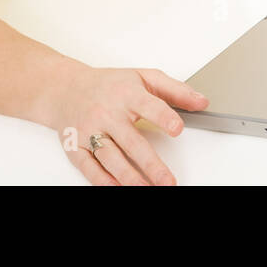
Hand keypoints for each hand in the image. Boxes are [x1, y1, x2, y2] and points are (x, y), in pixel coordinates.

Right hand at [50, 64, 208, 185]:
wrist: (65, 88)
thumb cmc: (109, 84)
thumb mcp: (143, 77)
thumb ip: (175, 90)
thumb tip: (202, 102)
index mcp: (126, 93)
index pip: (148, 105)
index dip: (163, 117)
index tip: (177, 129)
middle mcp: (107, 112)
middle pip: (130, 141)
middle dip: (150, 164)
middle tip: (167, 181)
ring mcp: (89, 130)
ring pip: (110, 157)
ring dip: (129, 177)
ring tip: (148, 189)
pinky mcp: (75, 147)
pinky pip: (89, 167)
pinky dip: (103, 180)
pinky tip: (118, 187)